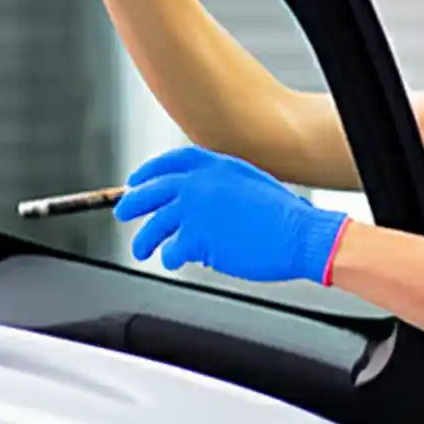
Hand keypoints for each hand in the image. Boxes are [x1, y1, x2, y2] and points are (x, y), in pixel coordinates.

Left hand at [114, 147, 351, 284]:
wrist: (300, 235)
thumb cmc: (284, 215)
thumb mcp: (251, 183)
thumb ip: (220, 184)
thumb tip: (197, 198)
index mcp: (215, 165)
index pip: (171, 162)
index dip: (149, 171)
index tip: (137, 180)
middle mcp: (199, 184)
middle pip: (151, 191)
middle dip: (132, 202)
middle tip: (122, 211)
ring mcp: (195, 211)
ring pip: (154, 226)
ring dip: (144, 240)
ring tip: (141, 249)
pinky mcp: (196, 239)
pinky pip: (171, 251)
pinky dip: (171, 258)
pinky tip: (174, 261)